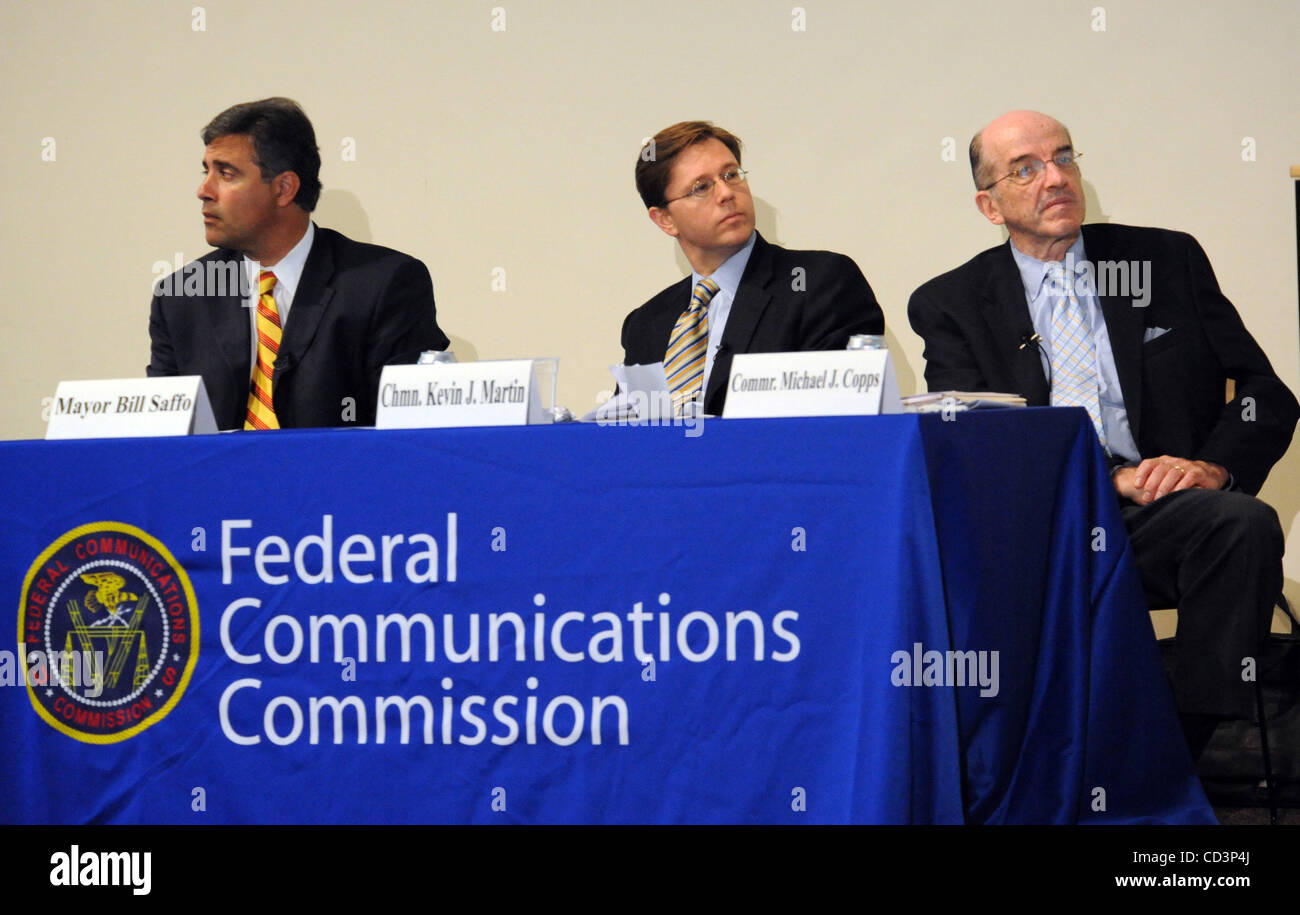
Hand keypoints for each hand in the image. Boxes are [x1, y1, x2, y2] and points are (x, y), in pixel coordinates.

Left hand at [1114, 456, 1228, 504]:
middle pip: (1159, 470)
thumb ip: (1155, 480)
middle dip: (1151, 485)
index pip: (1149, 463)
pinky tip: (1175, 495)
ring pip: (1172, 474)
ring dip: (1164, 488)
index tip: (1136, 485)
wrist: (1209, 474)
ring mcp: (1186, 466)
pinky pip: (1188, 478)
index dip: (1141, 473)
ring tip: (1158, 499)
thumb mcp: (1167, 476)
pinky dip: (1180, 487)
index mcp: (1164, 461)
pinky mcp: (1198, 473)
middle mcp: (1174, 461)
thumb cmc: (1183, 478)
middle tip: (1146, 498)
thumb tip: (1135, 492)